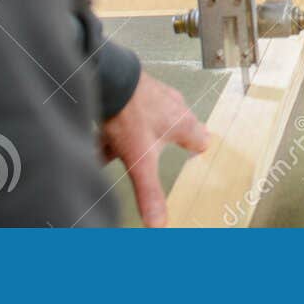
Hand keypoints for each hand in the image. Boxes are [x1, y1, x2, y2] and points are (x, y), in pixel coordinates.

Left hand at [99, 73, 208, 226]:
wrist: (108, 77)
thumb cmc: (130, 113)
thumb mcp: (141, 161)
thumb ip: (150, 193)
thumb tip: (159, 225)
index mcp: (183, 124)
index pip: (201, 140)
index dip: (197, 151)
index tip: (195, 158)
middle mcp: (173, 108)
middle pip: (178, 130)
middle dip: (167, 145)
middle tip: (158, 155)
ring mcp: (155, 96)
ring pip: (152, 121)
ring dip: (138, 137)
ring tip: (117, 152)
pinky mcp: (135, 90)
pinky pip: (131, 113)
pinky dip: (120, 128)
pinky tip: (101, 139)